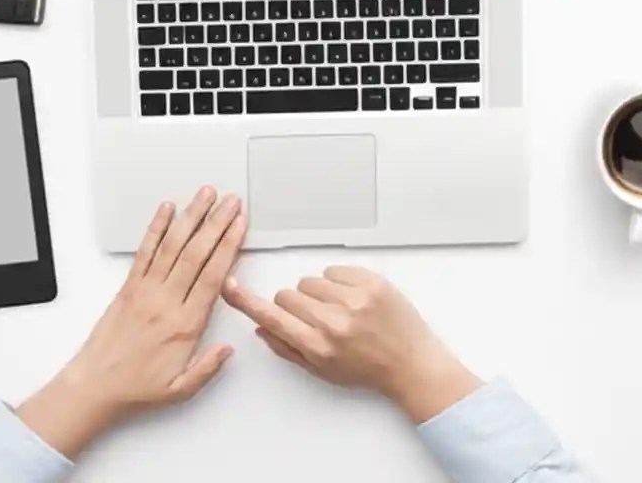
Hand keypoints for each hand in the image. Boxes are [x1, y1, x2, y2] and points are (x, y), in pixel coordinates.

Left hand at [17, 187, 246, 456]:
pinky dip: (156, 228)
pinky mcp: (128, 288)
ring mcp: (145, 291)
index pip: (213, 275)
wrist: (94, 386)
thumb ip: (208, 367)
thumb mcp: (181, 389)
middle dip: (217, 223)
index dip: (229, 246)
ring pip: (173, 246)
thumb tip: (228, 348)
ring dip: (191, 217)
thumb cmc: (135, 388)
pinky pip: (145, 252)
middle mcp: (166, 302)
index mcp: (185, 325)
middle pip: (197, 253)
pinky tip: (166, 210)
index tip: (240, 225)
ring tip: (205, 196)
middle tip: (231, 202)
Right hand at [222, 266, 480, 423]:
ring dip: (318, 293)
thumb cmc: (368, 370)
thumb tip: (262, 327)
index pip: (272, 316)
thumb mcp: (322, 371)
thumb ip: (288, 348)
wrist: (412, 364)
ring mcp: (354, 300)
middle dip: (295, 305)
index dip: (246, 301)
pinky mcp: (372, 283)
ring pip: (310, 281)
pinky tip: (352, 299)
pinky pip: (334, 270)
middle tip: (316, 319)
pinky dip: (338, 282)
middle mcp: (333, 322)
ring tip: (339, 310)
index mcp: (317, 346)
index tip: (229, 286)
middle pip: (288, 295)